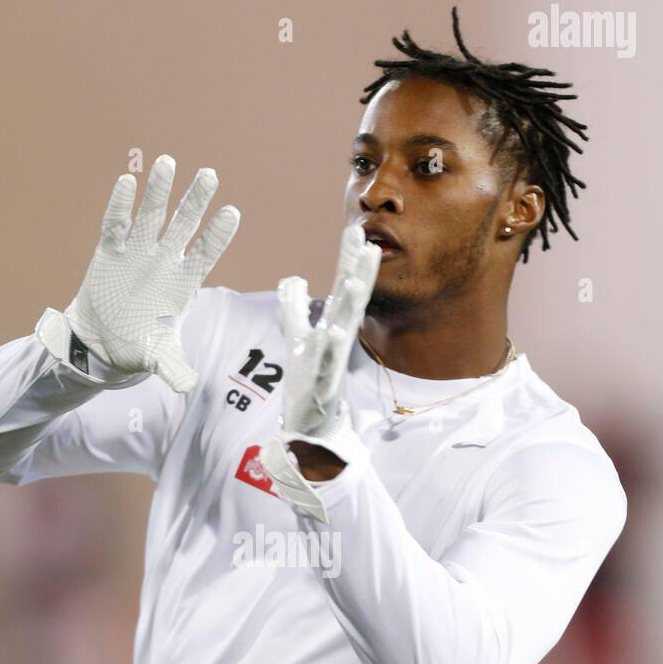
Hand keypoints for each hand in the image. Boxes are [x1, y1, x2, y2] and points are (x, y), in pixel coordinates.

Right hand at [37, 158, 239, 389]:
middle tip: (210, 174)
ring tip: (169, 162)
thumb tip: (185, 385)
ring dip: (160, 191)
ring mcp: (137, 253)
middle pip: (183, 226)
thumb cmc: (139, 347)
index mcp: (183, 284)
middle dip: (195, 201)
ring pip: (151, 216)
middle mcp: (164, 262)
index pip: (205, 254)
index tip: (232, 212)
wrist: (103, 344)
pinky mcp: (110, 252)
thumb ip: (173, 367)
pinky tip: (127, 181)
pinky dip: (120, 205)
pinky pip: (115, 224)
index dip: (217, 235)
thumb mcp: (159, 359)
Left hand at [259, 224, 380, 519]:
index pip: (339, 289)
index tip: (356, 229)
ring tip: (360, 279)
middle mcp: (333, 343)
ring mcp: (330, 364)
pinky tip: (334, 330)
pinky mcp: (322, 387)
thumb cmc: (307, 387)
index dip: (346, 261)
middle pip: (347, 301)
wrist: (312, 433)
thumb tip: (292, 278)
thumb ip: (294, 309)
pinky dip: (331, 347)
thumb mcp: (297, 341)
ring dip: (352, 303)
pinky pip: (327, 364)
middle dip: (357, 272)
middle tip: (370, 242)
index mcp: (329, 330)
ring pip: (344, 328)